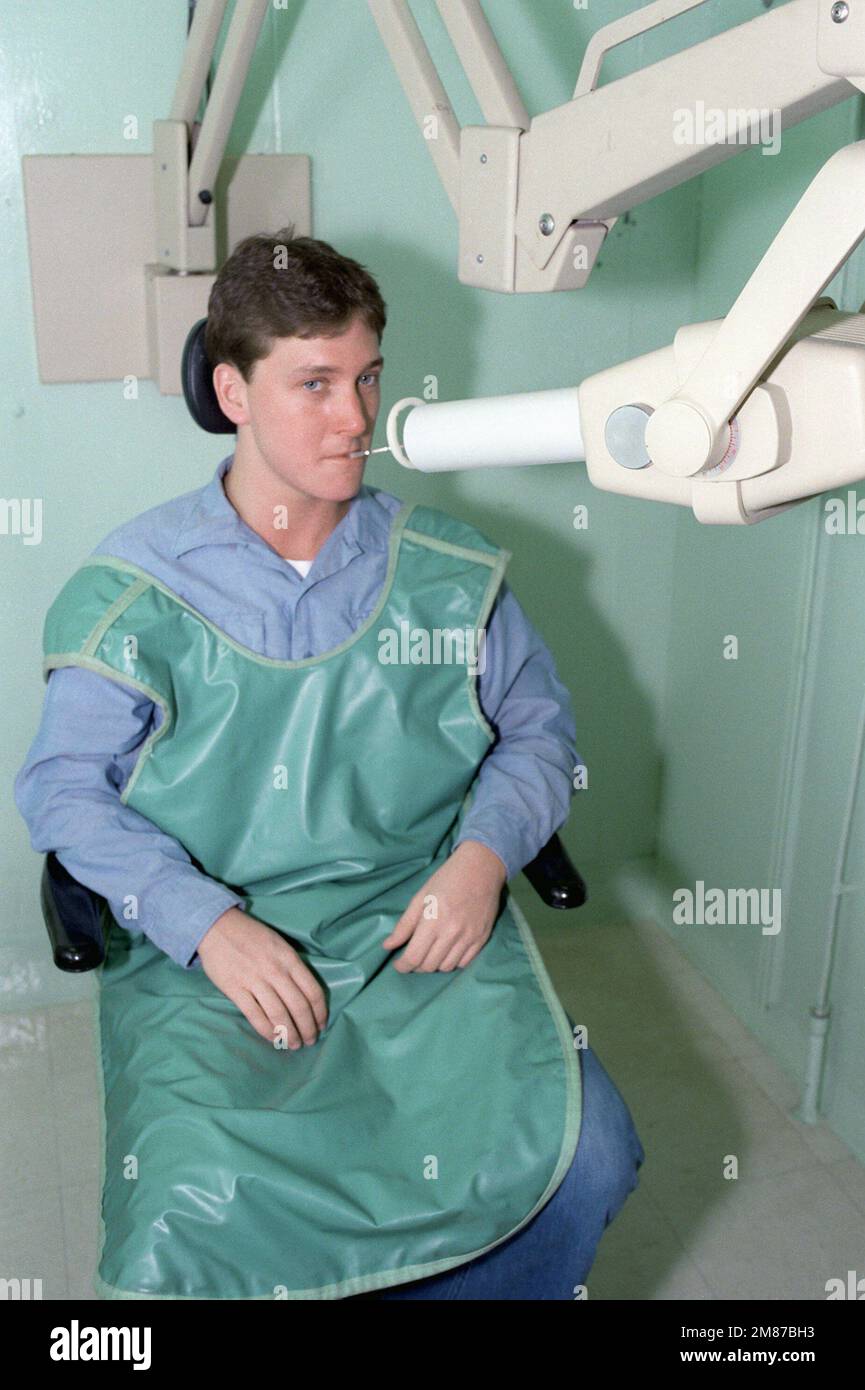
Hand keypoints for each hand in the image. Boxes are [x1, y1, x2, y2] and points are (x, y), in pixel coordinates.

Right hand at [196, 906, 327, 1048]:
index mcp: (289, 958)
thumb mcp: (279, 944)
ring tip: (294, 1044)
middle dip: (308, 1028)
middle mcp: (275, 971)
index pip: (312, 991)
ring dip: (289, 1034)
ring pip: (279, 1015)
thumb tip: (305, 994)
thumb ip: (292, 966)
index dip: (320, 1013)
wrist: (216, 926)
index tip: (321, 1025)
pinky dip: (267, 1031)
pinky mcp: (235, 990)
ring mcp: (255, 981)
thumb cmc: (251, 935)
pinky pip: (255, 1016)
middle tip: (310, 1040)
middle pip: (299, 1007)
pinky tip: (273, 1039)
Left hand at [381, 840, 507, 972]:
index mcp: (433, 920)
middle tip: (413, 955)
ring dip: (434, 965)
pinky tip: (447, 952)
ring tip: (430, 953)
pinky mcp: (482, 939)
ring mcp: (469, 938)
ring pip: (446, 967)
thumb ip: (404, 925)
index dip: (403, 966)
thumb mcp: (420, 897)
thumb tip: (388, 946)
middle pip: (429, 965)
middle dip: (416, 965)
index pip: (414, 957)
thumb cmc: (446, 879)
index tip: (398, 964)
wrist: (481, 868)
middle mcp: (452, 933)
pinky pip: (464, 963)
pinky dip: (452, 962)